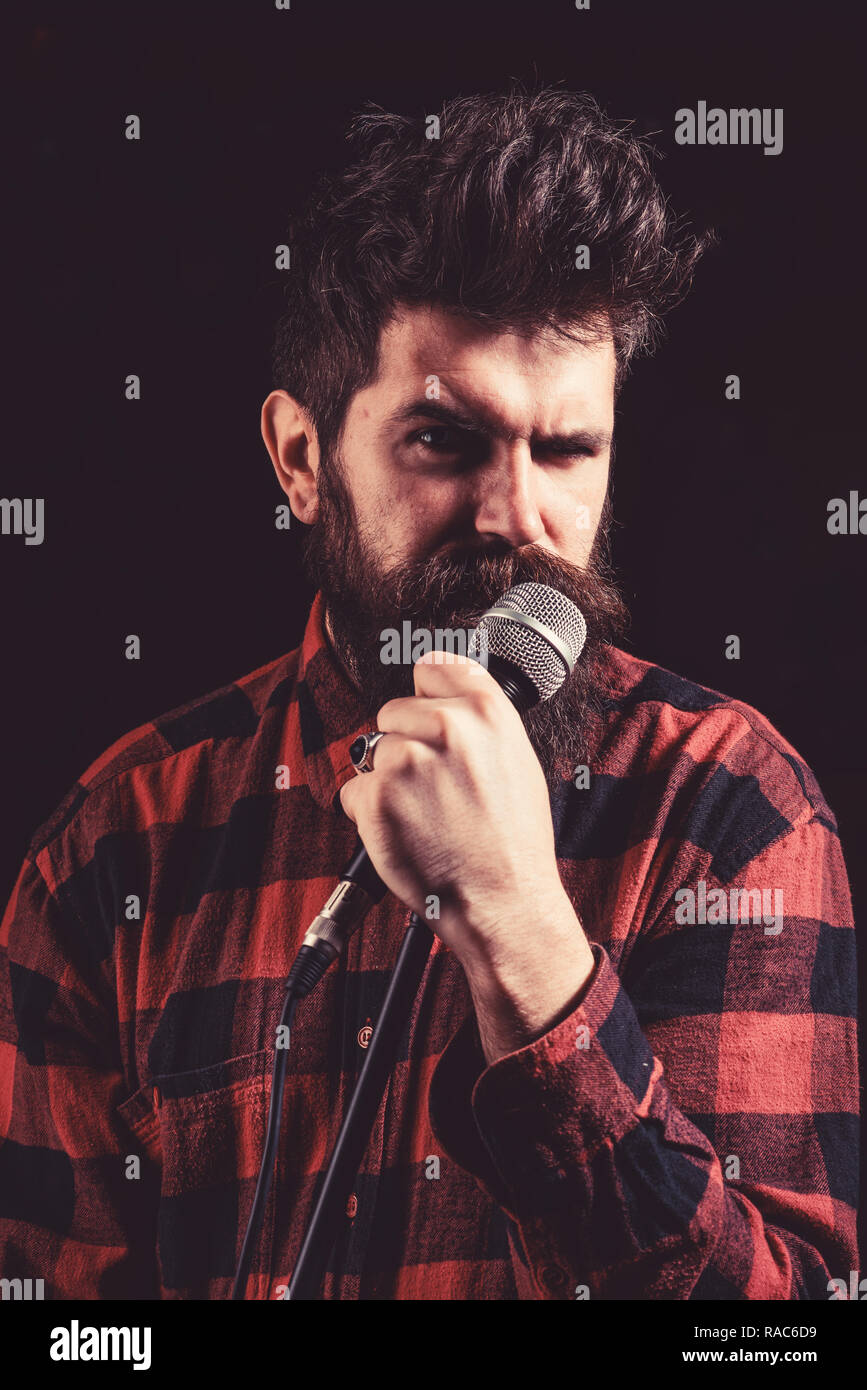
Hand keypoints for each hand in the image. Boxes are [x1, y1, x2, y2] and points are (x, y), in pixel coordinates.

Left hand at [338, 650, 594, 1045]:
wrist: (504, 902)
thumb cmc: (514, 844)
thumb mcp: (517, 763)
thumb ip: (480, 724)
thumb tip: (444, 700)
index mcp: (487, 713)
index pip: (433, 668)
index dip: (426, 695)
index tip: (425, 714)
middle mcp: (448, 728)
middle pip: (394, 711)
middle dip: (404, 744)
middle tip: (431, 787)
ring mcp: (408, 761)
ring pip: (374, 753)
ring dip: (386, 782)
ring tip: (423, 815)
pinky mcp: (377, 797)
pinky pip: (354, 791)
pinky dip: (369, 813)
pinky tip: (405, 832)